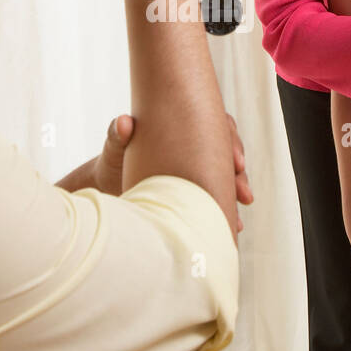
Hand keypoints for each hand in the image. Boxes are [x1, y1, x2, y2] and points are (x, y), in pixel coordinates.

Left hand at [92, 112, 250, 231]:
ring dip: (237, 195)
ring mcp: (197, 170)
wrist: (107, 185)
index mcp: (183, 127)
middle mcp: (195, 147)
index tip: (236, 161)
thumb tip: (124, 122)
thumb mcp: (114, 146)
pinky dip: (224, 212)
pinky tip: (232, 227)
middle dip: (239, 174)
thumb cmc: (112, 159)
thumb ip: (117, 134)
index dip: (230, 140)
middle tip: (243, 192)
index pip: (215, 125)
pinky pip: (215, 199)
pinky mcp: (194, 191)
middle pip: (226, 154)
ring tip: (239, 218)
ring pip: (226, 178)